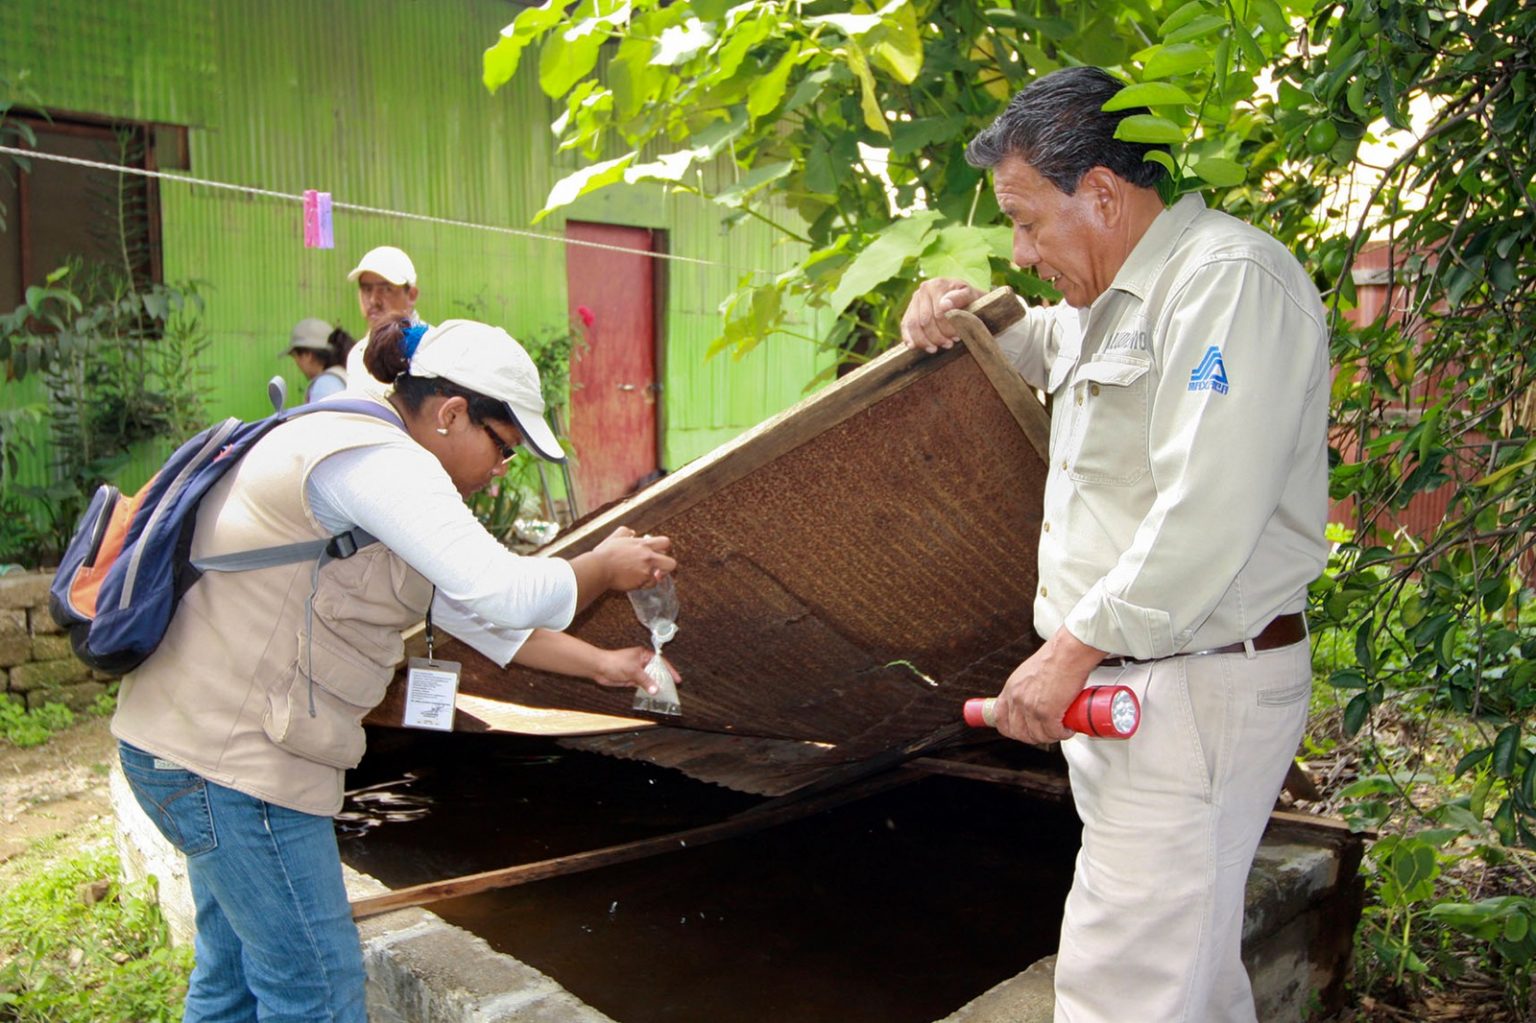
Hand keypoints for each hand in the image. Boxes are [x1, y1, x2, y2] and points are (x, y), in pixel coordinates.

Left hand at [590, 647, 680, 693]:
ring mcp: (637, 671)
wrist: (599, 668)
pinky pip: (643, 685)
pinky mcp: (632, 679)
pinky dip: (648, 690)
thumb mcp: (633, 671)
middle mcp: (642, 662)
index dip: (670, 671)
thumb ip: (646, 680)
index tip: (677, 679)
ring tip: (665, 694)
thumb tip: (656, 689)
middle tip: (672, 688)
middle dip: (664, 680)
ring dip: (656, 686)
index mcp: (644, 655)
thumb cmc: (614, 662)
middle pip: (657, 672)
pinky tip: (653, 695)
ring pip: (650, 679)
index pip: (661, 663)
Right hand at [592, 526, 675, 590]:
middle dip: (667, 566)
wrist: (600, 568)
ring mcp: (646, 570)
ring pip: (662, 576)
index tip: (657, 552)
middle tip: (659, 567)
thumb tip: (632, 532)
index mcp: (643, 544)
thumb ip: (625, 532)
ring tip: (647, 576)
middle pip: (672, 562)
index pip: (665, 542)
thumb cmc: (605, 553)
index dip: (664, 548)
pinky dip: (645, 584)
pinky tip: (638, 581)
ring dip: (656, 577)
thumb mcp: (615, 537)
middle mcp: (648, 557)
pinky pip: (650, 585)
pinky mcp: (641, 581)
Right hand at [900, 278, 983, 352]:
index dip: (947, 329)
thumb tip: (944, 305)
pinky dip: (908, 337)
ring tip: (935, 348)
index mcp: (937, 285)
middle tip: (949, 344)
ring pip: (913, 325)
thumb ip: (960, 298)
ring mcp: (914, 300)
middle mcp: (923, 290)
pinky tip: (913, 347)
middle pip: (925, 321)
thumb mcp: (971, 296)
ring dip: (924, 341)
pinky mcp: (909, 310)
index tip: (956, 338)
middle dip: (936, 337)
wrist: (964, 297)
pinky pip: (905, 325)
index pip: (938, 313)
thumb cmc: (969, 299)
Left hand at [990, 627, 1105, 744]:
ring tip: (1060, 728)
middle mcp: (1017, 699)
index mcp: (1011, 688)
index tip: (1021, 731)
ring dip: (1051, 736)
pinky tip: (1068, 728)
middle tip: (1047, 731)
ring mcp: (1031, 707)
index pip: (999, 718)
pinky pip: (1053, 733)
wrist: (1068, 652)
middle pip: (1018, 732)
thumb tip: (1034, 700)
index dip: (1011, 729)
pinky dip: (1063, 733)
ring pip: (1037, 736)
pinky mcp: (1047, 713)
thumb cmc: (1055, 657)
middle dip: (1034, 736)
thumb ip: (1026, 687)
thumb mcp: (1029, 672)